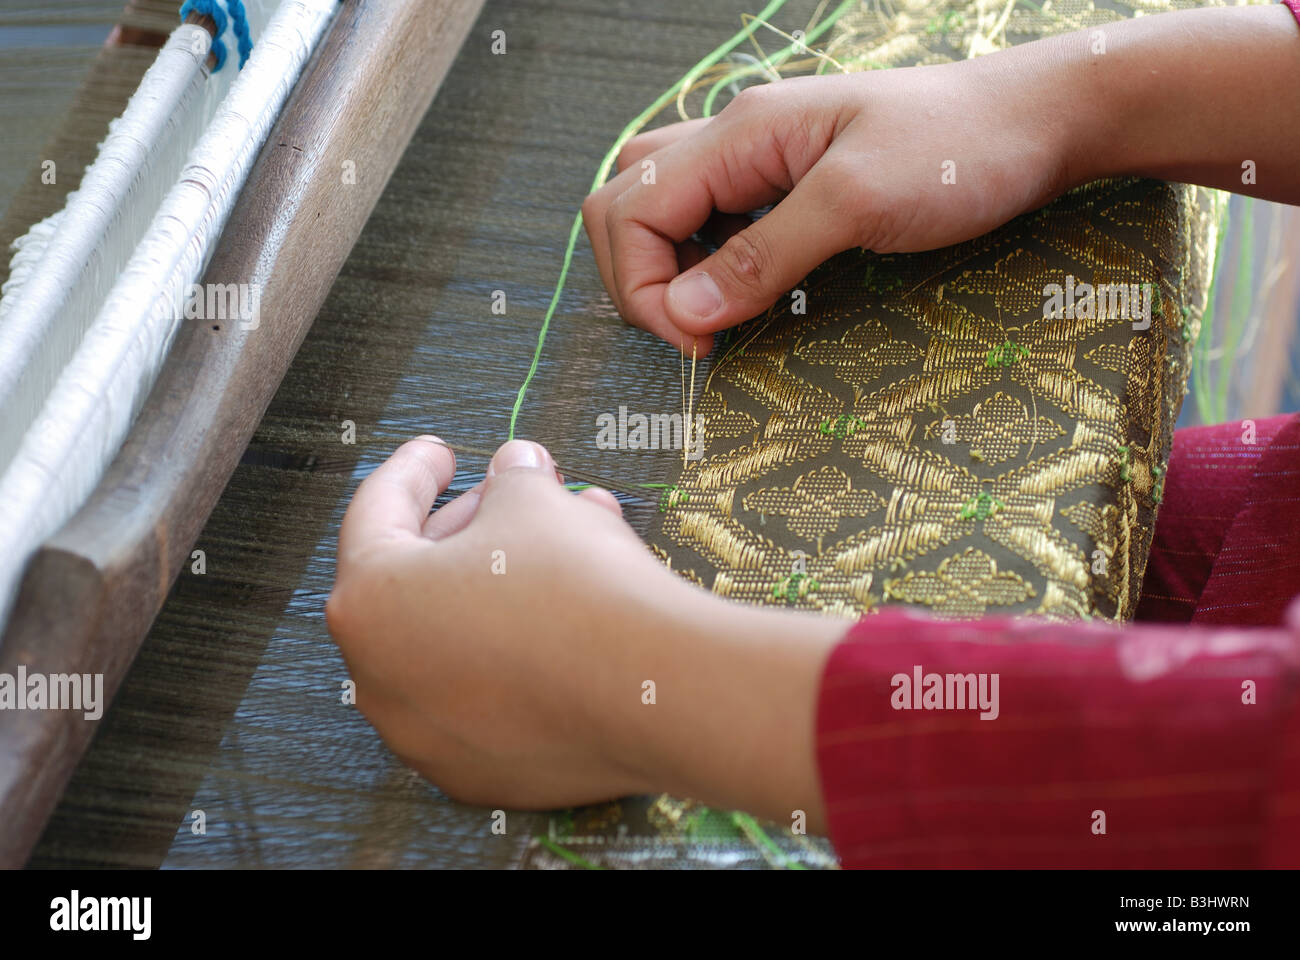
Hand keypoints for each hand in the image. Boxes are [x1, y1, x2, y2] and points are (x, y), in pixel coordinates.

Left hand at [327, 437, 842, 824]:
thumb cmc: (575, 587)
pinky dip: (514, 652)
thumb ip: (509, 480)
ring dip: (498, 587)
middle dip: (467, 530)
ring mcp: (428, 738)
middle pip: (414, 584)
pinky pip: (487, 696)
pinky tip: (568, 615)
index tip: (442, 452)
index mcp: (370, 604)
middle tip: (510, 499)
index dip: (414, 471)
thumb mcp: (534, 502)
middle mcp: (381, 682)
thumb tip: (516, 468)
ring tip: (563, 545)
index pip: (375, 516)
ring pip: (455, 642)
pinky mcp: (482, 774)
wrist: (655, 691)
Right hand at [581, 4, 1299, 353]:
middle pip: (625, 199)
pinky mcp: (786, 175)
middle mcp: (733, 135)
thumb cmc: (957, 150)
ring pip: (660, 201)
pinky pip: (709, 211)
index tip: (698, 343)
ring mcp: (758, 153)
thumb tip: (681, 312)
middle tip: (695, 334)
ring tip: (710, 312)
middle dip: (637, 276)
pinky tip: (742, 283)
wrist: (1038, 121)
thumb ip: (762, 256)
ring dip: (663, 263)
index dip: (644, 287)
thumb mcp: (856, 205)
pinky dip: (702, 254)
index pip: (633, 208)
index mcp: (739, 132)